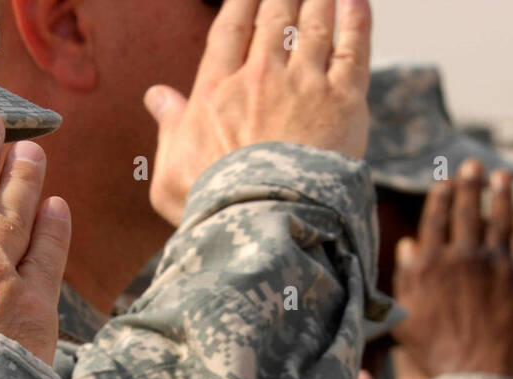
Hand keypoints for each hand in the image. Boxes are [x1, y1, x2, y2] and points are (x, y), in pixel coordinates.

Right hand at [144, 0, 372, 226]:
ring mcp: (304, 86)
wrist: (264, 223)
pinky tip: (356, 2)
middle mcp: (261, 78)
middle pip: (275, 18)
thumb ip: (168, 128)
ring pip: (315, 26)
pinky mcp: (343, 102)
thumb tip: (156, 96)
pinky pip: (352, 49)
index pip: (230, 31)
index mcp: (217, 92)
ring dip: (321, 1)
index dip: (241, 5)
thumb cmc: (212, 207)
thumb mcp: (170, 172)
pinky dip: (356, 21)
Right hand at [389, 162, 512, 377]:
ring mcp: (498, 265)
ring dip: (501, 193)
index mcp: (432, 265)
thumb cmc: (436, 352)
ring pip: (501, 218)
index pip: (436, 218)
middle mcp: (464, 257)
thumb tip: (409, 244)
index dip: (441, 196)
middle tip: (473, 165)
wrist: (476, 377)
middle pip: (468, 210)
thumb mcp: (406, 315)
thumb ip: (406, 277)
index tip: (445, 182)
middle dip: (470, 183)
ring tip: (502, 177)